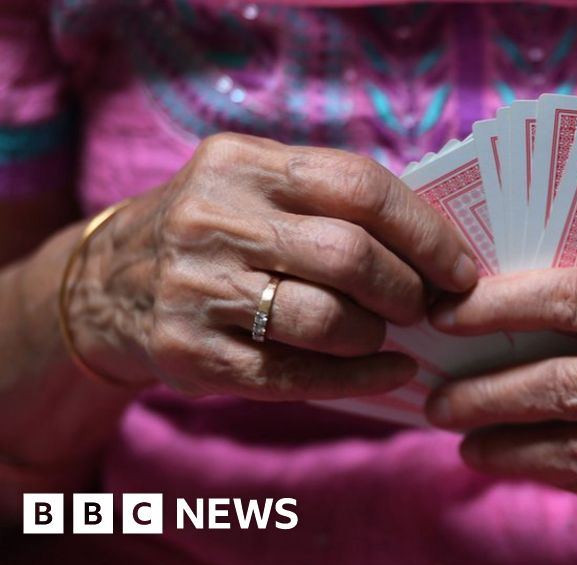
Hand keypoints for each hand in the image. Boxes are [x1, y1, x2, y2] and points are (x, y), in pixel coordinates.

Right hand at [70, 133, 477, 399]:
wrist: (105, 286)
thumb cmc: (216, 232)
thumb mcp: (255, 188)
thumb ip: (332, 201)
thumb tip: (439, 243)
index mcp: (243, 163)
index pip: (360, 186)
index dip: (426, 232)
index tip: (461, 267)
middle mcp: (214, 219)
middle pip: (350, 256)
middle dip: (408, 289)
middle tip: (424, 305)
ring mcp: (197, 289)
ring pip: (326, 320)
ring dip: (378, 334)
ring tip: (386, 333)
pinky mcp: (190, 354)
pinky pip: (295, 376)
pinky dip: (360, 378)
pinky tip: (390, 372)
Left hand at [425, 269, 576, 527]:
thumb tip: (538, 316)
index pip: (575, 299)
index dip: (500, 306)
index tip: (449, 313)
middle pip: (561, 386)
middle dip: (483, 394)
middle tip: (437, 398)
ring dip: (512, 450)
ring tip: (470, 443)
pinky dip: (570, 478)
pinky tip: (538, 467)